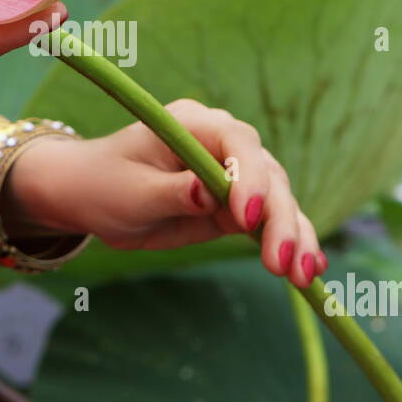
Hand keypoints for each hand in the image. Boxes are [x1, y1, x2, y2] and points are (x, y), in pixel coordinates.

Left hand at [3, 99, 326, 288]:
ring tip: (305, 277)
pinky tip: (311, 269)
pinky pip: (271, 222)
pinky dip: (291, 243)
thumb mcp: (130, 192)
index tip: (245, 219)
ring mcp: (235, 174)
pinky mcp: (236, 206)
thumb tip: (208, 192)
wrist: (90, 196)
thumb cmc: (104, 184)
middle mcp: (223, 144)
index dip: (249, 179)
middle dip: (280, 219)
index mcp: (194, 125)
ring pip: (279, 201)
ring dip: (295, 237)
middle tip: (283, 263)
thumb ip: (171, 191)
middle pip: (267, 177)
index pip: (238, 144)